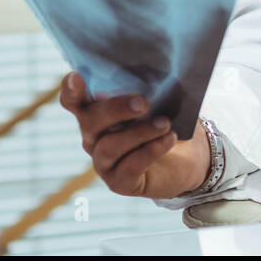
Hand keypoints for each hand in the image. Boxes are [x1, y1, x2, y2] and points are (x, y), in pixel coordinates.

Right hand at [59, 72, 209, 198]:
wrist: (190, 159)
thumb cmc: (169, 123)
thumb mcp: (163, 103)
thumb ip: (151, 91)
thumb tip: (155, 81)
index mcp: (99, 113)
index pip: (75, 101)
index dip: (71, 90)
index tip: (75, 77)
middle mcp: (94, 138)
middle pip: (90, 121)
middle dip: (115, 109)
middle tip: (144, 102)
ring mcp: (104, 162)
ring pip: (109, 146)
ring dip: (140, 132)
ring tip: (165, 123)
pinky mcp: (119, 182)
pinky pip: (129, 167)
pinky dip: (151, 150)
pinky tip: (169, 139)